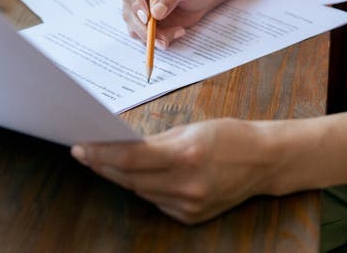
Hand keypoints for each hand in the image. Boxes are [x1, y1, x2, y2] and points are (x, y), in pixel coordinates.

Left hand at [71, 119, 275, 222]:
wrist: (264, 161)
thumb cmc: (230, 135)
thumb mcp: (194, 128)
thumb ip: (158, 141)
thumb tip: (124, 147)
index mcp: (186, 156)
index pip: (131, 158)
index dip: (102, 153)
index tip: (81, 146)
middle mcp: (186, 185)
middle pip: (131, 178)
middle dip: (105, 164)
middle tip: (83, 151)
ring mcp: (188, 206)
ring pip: (141, 192)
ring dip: (120, 177)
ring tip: (102, 161)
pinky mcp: (191, 217)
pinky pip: (157, 201)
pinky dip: (145, 188)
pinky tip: (133, 177)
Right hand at [112, 0, 215, 47]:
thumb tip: (154, 13)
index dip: (131, 1)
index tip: (147, 15)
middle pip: (128, 13)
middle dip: (144, 28)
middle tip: (163, 37)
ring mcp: (138, 10)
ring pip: (135, 29)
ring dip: (155, 36)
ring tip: (179, 31)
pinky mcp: (145, 24)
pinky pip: (145, 38)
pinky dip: (160, 39)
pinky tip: (178, 31)